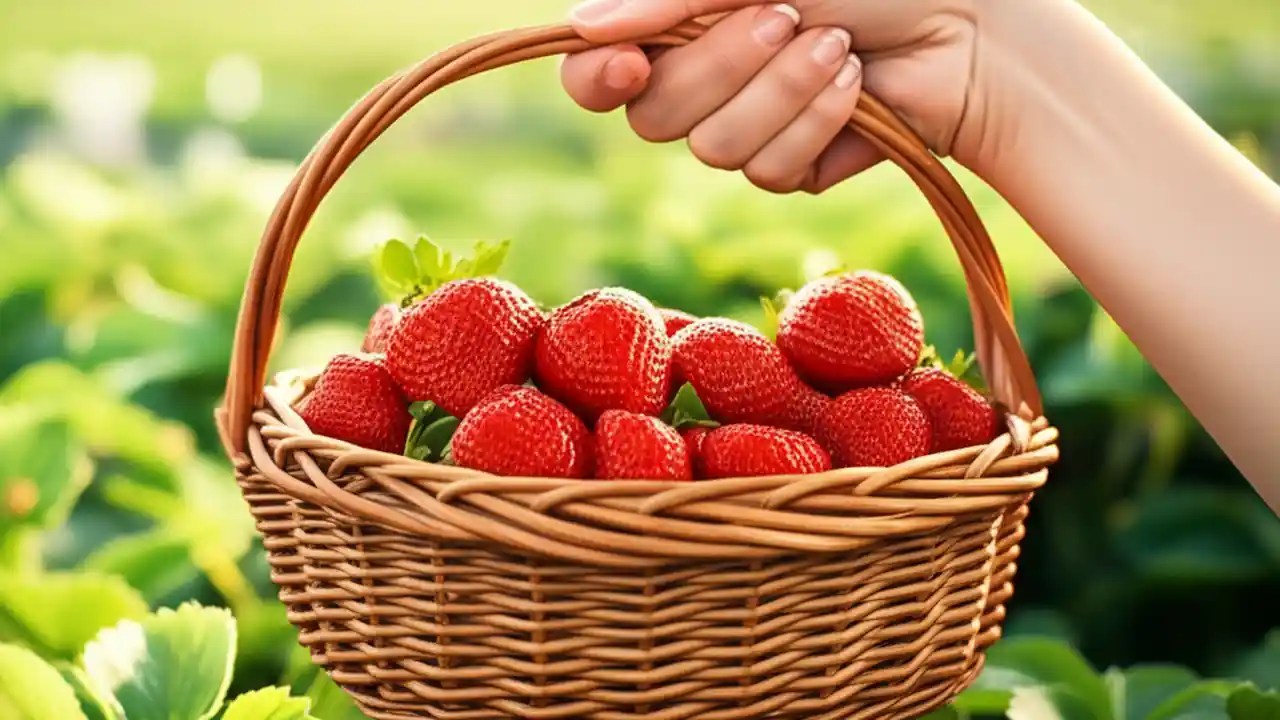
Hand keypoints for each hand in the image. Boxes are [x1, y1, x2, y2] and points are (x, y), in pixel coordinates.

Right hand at [561, 0, 978, 192]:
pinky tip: (856, 88)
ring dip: (783, 92)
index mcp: (683, 23)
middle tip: (786, 15)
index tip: (628, 64)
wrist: (967, 21)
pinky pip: (771, 174)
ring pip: (714, 152)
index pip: (595, 74)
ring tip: (839, 48)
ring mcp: (747, 127)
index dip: (596, 79)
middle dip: (723, 65)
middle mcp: (703, 79)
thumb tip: (584, 27)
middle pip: (653, 119)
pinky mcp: (793, 167)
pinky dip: (818, 125)